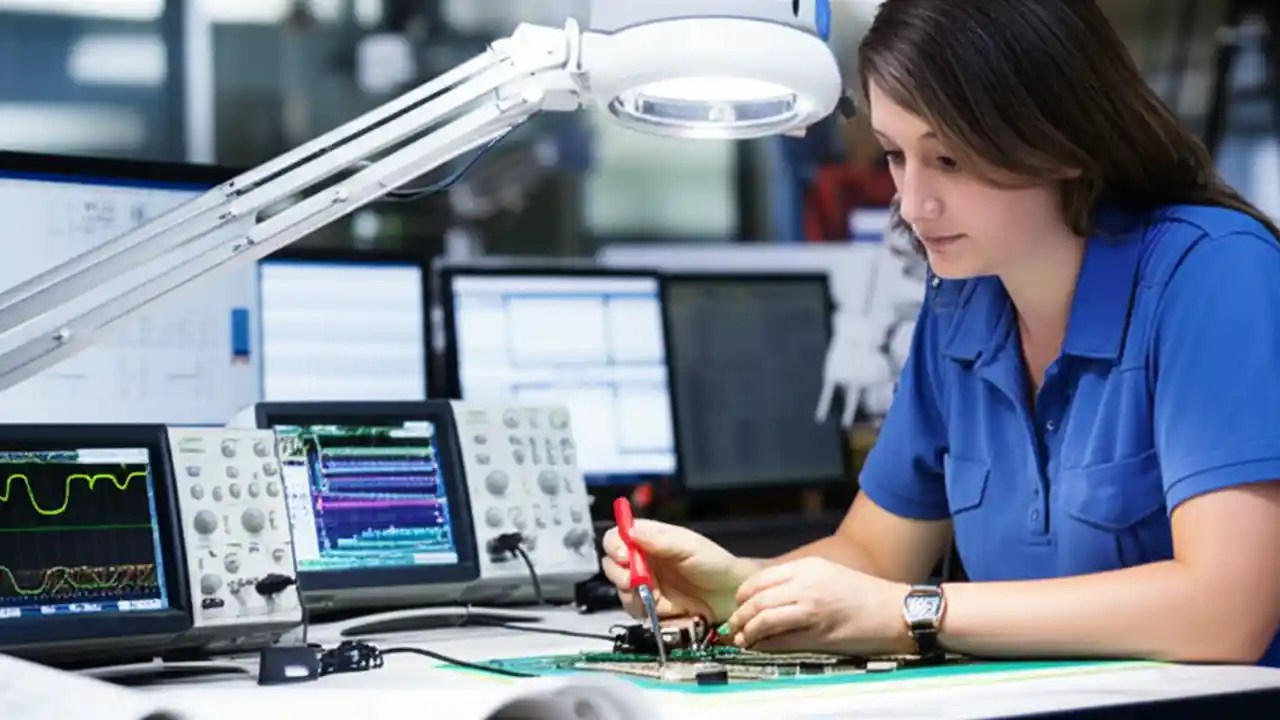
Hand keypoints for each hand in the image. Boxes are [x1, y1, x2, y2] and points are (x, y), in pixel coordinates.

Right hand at [601, 519, 757, 622]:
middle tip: (634, 578)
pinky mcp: (649, 606)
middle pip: (611, 562)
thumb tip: (630, 530)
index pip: (618, 536)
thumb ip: (659, 539)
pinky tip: (655, 605)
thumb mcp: (689, 546)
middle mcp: (643, 560)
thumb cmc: (715, 564)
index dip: (615, 544)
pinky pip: (632, 608)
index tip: (623, 554)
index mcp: (650, 539)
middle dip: (618, 571)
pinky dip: (639, 607)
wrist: (731, 597)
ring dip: (629, 590)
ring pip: (618, 587)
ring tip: (650, 591)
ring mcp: (644, 584)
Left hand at [725, 557, 913, 655]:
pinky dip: (765, 644)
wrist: (897, 610)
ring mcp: (811, 609)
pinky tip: (759, 646)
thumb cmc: (867, 594)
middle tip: (733, 625)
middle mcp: (806, 585)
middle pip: (758, 600)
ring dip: (748, 631)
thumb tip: (770, 596)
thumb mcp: (829, 574)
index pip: (761, 579)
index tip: (738, 604)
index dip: (743, 595)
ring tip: (742, 638)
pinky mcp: (819, 634)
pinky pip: (782, 640)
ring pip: (764, 620)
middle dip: (740, 615)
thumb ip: (800, 580)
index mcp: (808, 567)